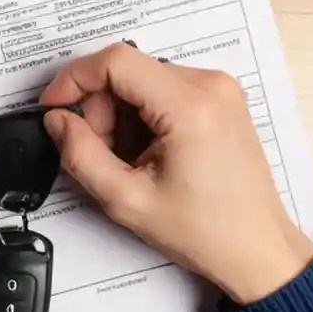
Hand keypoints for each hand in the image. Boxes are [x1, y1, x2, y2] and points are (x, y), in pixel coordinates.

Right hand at [39, 43, 312, 304]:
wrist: (257, 249)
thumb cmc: (207, 232)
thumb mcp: (127, 200)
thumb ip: (81, 155)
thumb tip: (57, 121)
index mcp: (191, 105)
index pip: (115, 61)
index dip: (74, 79)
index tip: (55, 108)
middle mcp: (210, 85)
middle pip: (127, 72)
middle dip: (100, 110)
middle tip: (101, 155)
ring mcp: (219, 90)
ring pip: (142, 81)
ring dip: (121, 116)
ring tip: (132, 163)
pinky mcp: (220, 100)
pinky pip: (163, 91)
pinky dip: (143, 117)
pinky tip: (149, 154)